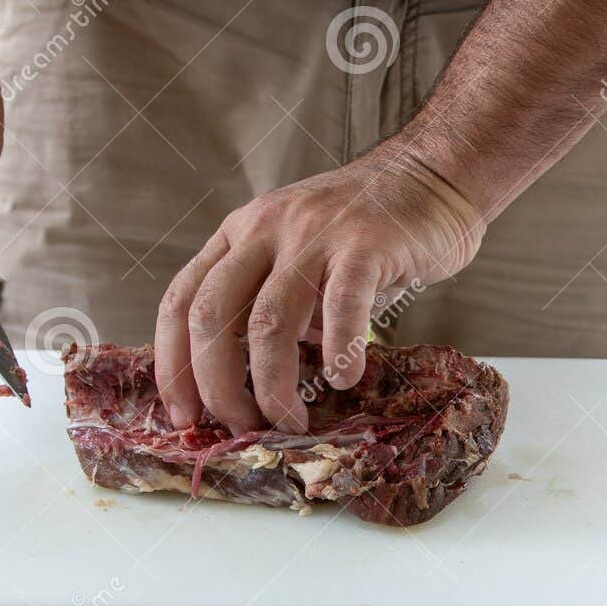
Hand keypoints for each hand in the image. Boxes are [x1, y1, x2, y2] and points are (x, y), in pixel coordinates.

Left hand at [156, 146, 483, 432]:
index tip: (184, 418)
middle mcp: (265, 229)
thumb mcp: (299, 257)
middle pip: (211, 316)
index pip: (180, 302)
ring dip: (273, 385)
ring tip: (291, 420)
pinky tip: (345, 380)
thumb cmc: (367, 232)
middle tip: (241, 427)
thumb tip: (252, 382)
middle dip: (217, 387)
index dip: (173, 367)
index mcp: (239, 234)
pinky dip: (340, 353)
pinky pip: (342, 308)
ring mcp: (315, 234)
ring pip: (269, 323)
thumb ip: (274, 306)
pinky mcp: (367, 245)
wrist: (433, 178)